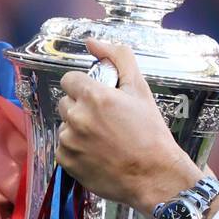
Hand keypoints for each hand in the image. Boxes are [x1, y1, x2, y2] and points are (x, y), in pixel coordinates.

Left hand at [56, 39, 199, 215]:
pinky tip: (97, 155)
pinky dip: (76, 151)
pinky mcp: (67, 162)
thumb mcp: (141, 90)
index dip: (85, 88)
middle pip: (66, 103)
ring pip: (65, 127)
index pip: (70, 80)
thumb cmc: (151, 134)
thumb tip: (92, 42)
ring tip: (103, 141)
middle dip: (82, 109)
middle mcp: (77, 117)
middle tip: (105, 122)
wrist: (155, 176)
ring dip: (78, 131)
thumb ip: (118, 59)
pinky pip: (63, 150)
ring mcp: (70, 141)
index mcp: (94, 96)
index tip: (100, 100)